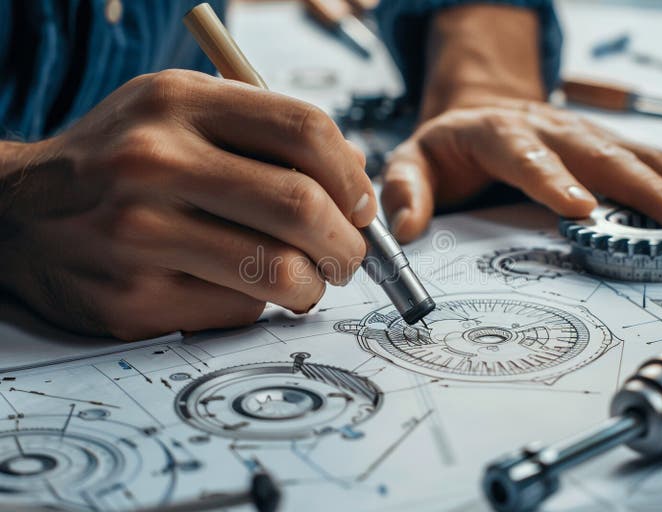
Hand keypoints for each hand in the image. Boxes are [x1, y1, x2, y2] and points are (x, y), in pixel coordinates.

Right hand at [0, 70, 375, 339]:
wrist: (20, 212)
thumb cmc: (118, 159)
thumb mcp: (181, 113)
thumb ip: (265, 132)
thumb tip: (354, 177)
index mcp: (177, 103)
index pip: (304, 131)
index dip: (352, 176)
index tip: (360, 205)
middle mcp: (155, 164)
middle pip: (301, 207)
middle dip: (348, 244)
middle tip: (348, 256)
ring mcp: (139, 237)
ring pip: (279, 274)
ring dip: (314, 286)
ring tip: (307, 281)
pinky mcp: (133, 301)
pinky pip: (238, 312)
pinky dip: (259, 305)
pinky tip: (240, 289)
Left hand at [382, 99, 661, 241]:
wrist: (476, 116)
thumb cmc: (446, 148)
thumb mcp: (411, 161)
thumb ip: (405, 190)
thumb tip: (406, 230)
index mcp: (494, 131)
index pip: (522, 151)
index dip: (550, 177)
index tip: (579, 208)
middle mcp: (545, 126)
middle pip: (593, 150)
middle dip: (636, 184)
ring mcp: (579, 133)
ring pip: (632, 151)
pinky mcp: (601, 144)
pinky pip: (647, 157)